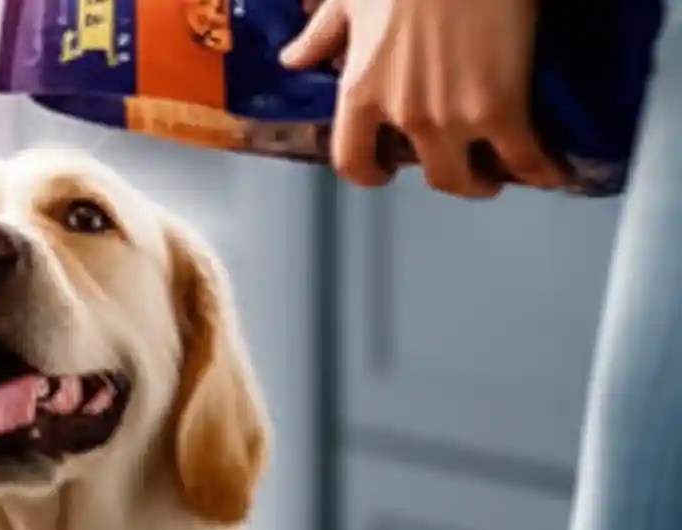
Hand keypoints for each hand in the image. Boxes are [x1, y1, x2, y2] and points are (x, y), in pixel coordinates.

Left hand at [280, 0, 566, 196]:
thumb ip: (322, 36)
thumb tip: (294, 59)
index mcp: (361, 92)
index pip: (352, 161)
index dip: (369, 174)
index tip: (385, 172)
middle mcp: (404, 115)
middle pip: (429, 176)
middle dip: (449, 175)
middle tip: (464, 164)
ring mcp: (453, 117)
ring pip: (470, 179)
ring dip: (487, 179)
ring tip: (502, 167)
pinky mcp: (503, 106)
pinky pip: (525, 159)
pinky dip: (540, 171)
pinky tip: (549, 170)